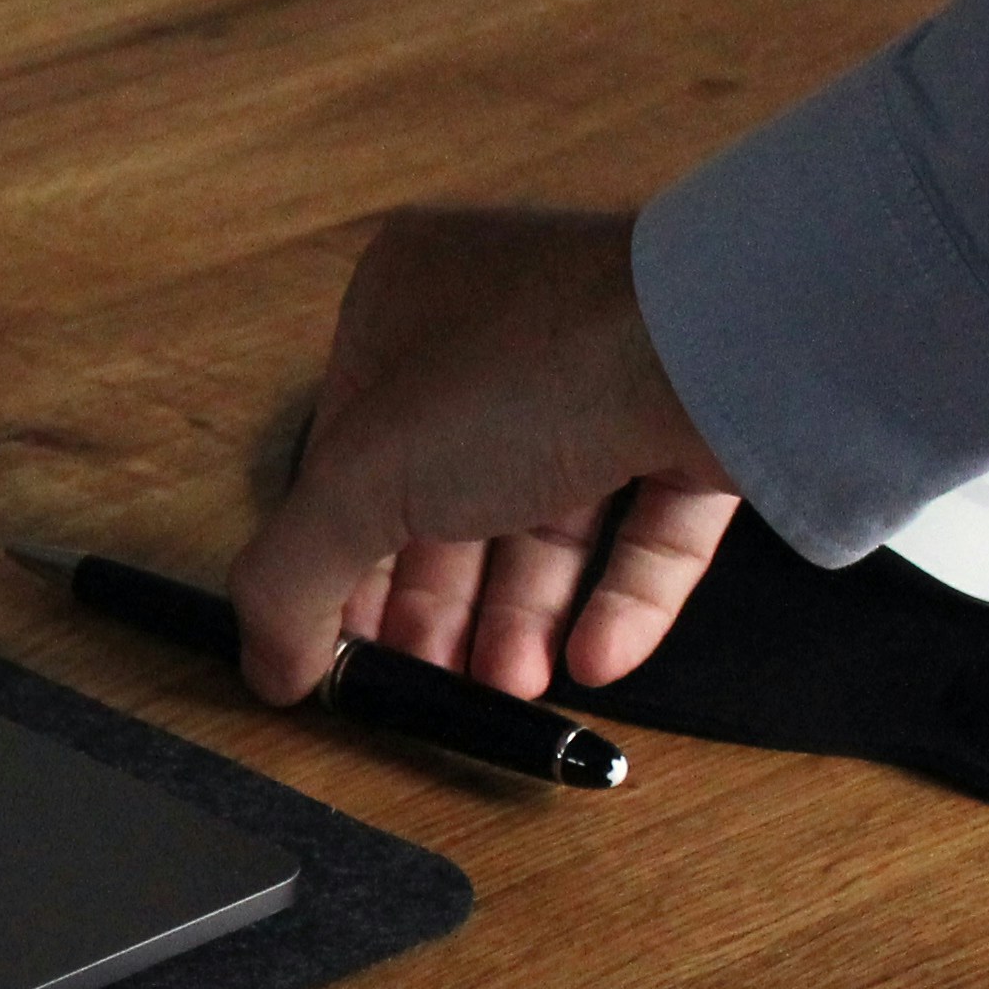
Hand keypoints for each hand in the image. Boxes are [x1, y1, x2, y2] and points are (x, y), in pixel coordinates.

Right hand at [227, 207, 742, 703]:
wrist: (721, 339)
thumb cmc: (535, 363)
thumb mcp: (360, 481)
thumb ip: (290, 579)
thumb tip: (267, 663)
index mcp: (407, 305)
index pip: (351, 453)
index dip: (343, 560)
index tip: (342, 647)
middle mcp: (507, 330)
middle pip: (449, 496)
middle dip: (438, 603)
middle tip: (430, 680)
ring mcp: (608, 372)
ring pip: (548, 518)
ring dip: (521, 614)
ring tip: (512, 683)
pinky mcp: (694, 419)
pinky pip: (647, 523)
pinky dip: (618, 598)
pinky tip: (596, 660)